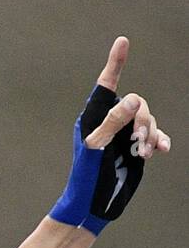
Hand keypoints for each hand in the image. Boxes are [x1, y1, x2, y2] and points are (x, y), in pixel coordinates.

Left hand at [48, 37, 168, 235]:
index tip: (123, 41)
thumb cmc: (86, 178)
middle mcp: (109, 123)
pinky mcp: (135, 148)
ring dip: (150, 133)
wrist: (92, 206)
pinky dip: (159, 141)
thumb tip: (132, 98)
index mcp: (92, 119)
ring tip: (143, 153)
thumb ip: (113, 123)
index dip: (115, 63)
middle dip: (142, 119)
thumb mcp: (97, 149)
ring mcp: (123, 135)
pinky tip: (160, 150)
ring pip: (147, 119)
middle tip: (139, 140)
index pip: (105, 86)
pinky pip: (155, 135)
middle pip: (136, 104)